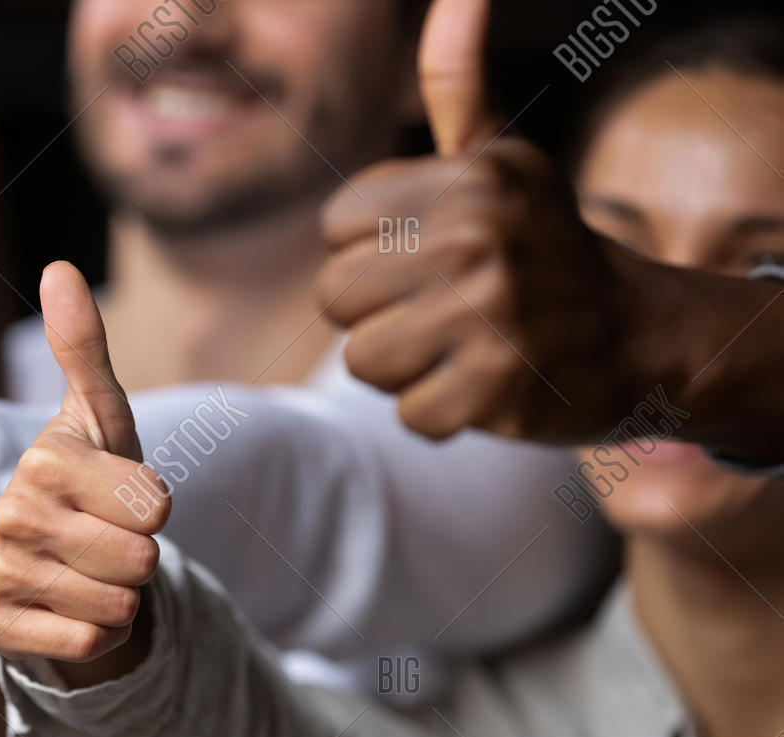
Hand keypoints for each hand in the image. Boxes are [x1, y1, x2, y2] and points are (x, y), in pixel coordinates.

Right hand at [0, 263, 165, 683]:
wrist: (60, 557)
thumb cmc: (94, 479)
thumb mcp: (104, 417)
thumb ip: (85, 348)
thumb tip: (58, 267)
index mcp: (44, 459)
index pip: (154, 505)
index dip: (157, 509)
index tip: (130, 498)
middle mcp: (10, 514)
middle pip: (136, 559)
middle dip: (142, 559)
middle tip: (115, 542)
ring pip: (113, 606)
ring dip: (122, 599)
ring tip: (96, 573)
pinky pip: (80, 645)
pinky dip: (95, 637)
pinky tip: (76, 611)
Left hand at [317, 0, 650, 442]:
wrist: (637, 335)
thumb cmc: (543, 244)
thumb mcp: (502, 159)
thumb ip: (456, 83)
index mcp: (467, 181)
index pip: (337, 228)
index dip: (372, 252)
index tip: (428, 256)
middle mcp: (478, 239)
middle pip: (336, 297)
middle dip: (380, 313)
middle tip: (444, 309)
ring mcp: (488, 317)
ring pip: (364, 360)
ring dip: (407, 366)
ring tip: (464, 344)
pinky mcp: (495, 390)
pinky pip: (409, 415)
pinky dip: (443, 412)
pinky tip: (487, 382)